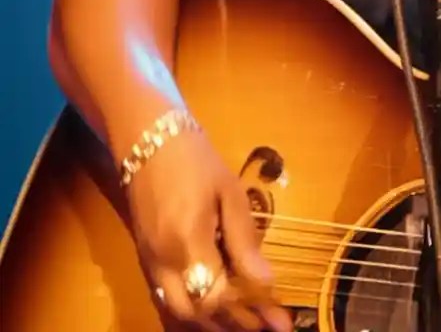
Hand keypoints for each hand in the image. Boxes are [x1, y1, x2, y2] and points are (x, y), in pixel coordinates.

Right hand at [123, 129, 291, 330]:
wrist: (148, 141)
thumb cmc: (196, 162)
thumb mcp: (230, 194)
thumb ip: (245, 241)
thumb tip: (266, 282)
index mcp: (188, 243)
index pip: (220, 295)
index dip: (251, 313)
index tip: (280, 321)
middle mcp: (163, 262)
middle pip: (195, 313)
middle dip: (231, 325)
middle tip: (265, 326)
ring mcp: (149, 263)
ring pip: (177, 312)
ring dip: (211, 324)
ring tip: (246, 324)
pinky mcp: (145, 259)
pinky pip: (167, 299)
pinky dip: (193, 312)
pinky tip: (216, 312)